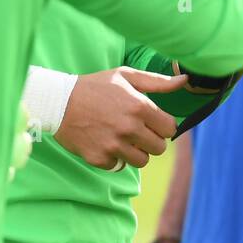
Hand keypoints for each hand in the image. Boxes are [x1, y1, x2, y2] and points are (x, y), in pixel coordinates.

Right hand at [54, 67, 186, 169]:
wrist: (57, 102)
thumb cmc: (94, 86)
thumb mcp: (124, 76)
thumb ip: (157, 82)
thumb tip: (184, 81)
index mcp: (139, 107)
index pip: (170, 129)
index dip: (163, 125)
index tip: (152, 122)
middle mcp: (128, 128)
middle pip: (159, 148)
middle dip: (151, 140)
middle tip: (137, 130)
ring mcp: (114, 146)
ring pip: (142, 161)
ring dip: (135, 151)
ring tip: (121, 137)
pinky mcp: (100, 159)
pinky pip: (119, 166)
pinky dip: (115, 158)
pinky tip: (105, 142)